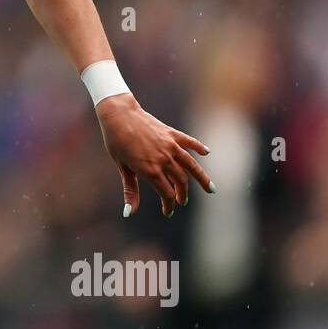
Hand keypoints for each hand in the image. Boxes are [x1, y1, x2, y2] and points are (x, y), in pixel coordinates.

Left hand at [94, 93, 214, 218]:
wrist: (119, 114)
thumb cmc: (116, 142)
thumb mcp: (122, 168)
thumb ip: (130, 191)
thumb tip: (129, 213)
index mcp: (150, 170)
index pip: (166, 194)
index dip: (169, 205)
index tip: (168, 212)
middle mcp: (163, 159)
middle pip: (180, 182)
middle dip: (182, 194)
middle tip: (182, 201)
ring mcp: (170, 145)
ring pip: (191, 165)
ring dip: (202, 178)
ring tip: (211, 189)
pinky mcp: (172, 134)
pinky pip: (189, 142)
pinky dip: (199, 147)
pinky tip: (207, 153)